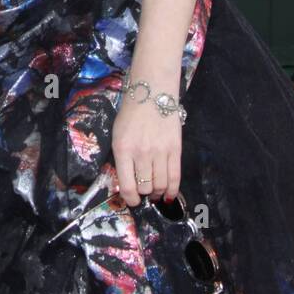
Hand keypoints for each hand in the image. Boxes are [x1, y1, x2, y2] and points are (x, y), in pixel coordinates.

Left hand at [111, 85, 182, 208]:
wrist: (152, 93)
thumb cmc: (130, 114)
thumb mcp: (117, 136)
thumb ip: (121, 159)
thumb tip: (128, 182)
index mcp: (123, 150)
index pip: (128, 186)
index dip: (130, 200)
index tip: (132, 200)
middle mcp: (142, 153)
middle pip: (145, 188)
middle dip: (144, 194)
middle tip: (144, 192)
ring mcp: (160, 152)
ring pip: (161, 185)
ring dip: (157, 193)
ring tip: (155, 192)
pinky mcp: (176, 150)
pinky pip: (176, 177)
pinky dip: (173, 190)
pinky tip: (169, 195)